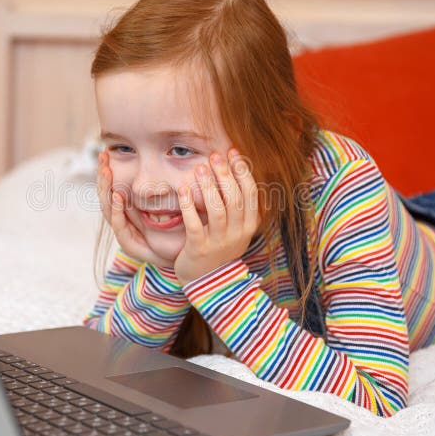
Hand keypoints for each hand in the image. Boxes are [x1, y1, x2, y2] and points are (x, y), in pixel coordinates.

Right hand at [96, 150, 173, 268]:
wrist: (182, 254)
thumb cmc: (177, 229)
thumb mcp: (169, 202)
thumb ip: (163, 186)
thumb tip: (165, 157)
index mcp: (127, 209)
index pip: (112, 187)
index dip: (107, 171)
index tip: (106, 152)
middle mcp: (122, 220)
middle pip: (105, 196)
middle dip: (103, 176)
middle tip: (103, 157)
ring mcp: (124, 232)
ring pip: (107, 209)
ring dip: (107, 189)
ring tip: (107, 172)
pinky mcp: (130, 244)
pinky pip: (119, 225)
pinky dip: (117, 211)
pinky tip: (118, 196)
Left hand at [173, 148, 259, 284]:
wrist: (210, 283)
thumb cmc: (221, 248)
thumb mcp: (237, 228)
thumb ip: (237, 205)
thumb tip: (232, 169)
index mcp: (249, 225)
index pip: (251, 193)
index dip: (242, 171)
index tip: (232, 152)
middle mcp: (238, 233)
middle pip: (234, 198)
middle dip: (225, 174)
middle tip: (215, 156)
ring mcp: (219, 243)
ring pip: (218, 210)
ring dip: (209, 187)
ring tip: (199, 168)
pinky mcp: (199, 249)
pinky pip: (195, 225)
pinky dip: (189, 206)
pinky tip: (183, 190)